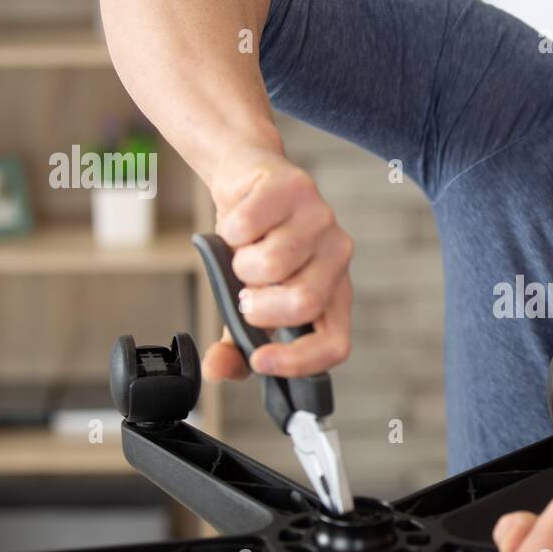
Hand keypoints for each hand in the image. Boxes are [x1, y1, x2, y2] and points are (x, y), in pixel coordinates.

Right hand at [201, 146, 353, 380]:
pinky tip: (238, 222)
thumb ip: (237, 344)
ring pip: (271, 264)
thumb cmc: (254, 246)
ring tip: (244, 251)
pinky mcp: (295, 187)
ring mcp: (321, 220)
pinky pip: (246, 226)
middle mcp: (338, 257)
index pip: (334, 343)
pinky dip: (228, 230)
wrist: (246, 180)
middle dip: (259, 306)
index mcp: (334, 294)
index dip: (300, 361)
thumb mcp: (247, 301)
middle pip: (303, 303)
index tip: (259, 361)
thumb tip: (215, 371)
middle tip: (246, 293)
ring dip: (240, 264)